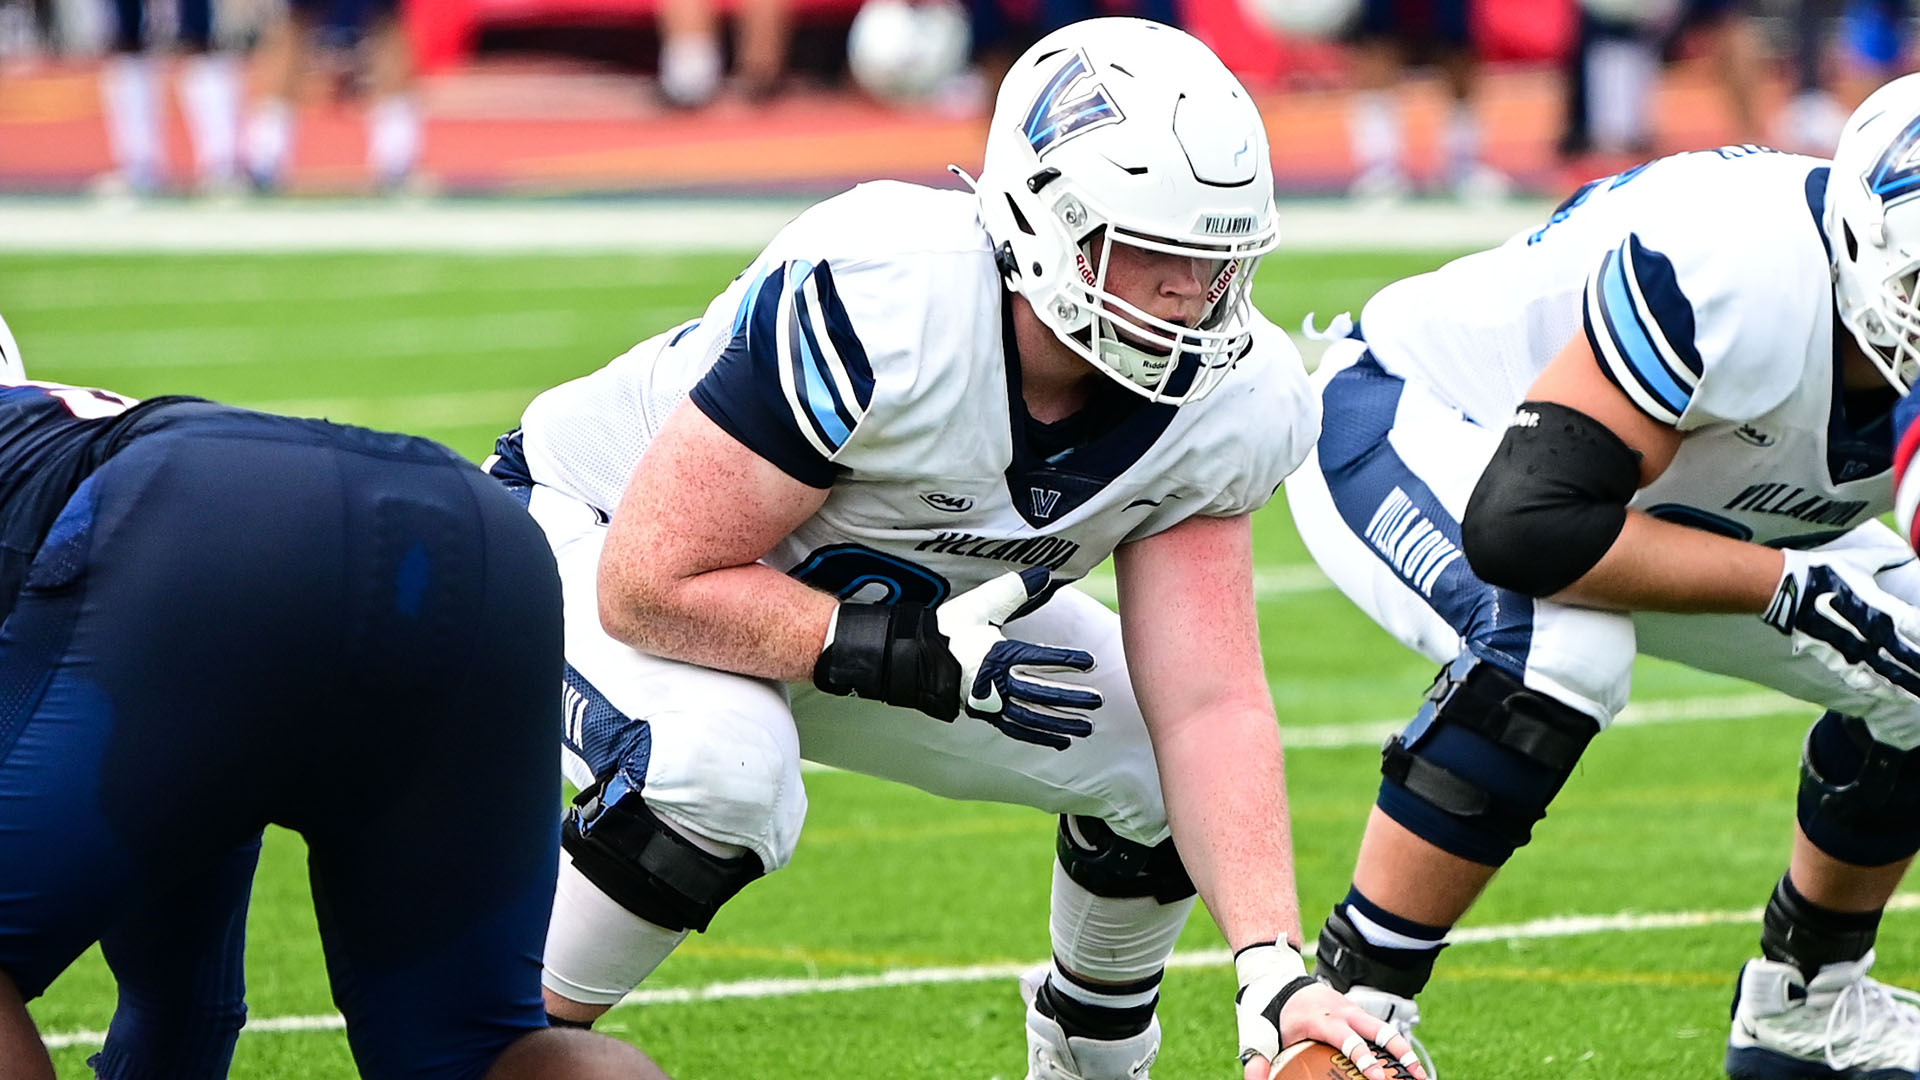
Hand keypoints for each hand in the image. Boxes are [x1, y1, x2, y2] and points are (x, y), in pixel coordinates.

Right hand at [935, 568, 1101, 749]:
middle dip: (1070, 698)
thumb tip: (1044, 573)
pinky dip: (1040, 737)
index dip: (1065, 660)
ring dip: (1060, 723)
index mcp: (995, 655)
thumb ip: (1013, 590)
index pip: (1036, 659)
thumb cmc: (951, 628)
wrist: (917, 657)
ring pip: (1032, 717)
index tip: (1090, 663)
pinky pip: (1017, 730)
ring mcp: (991, 703)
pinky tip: (1062, 741)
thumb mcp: (981, 604)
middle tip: (1097, 701)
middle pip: (1039, 694)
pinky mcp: (987, 714)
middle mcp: (995, 683)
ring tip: (1087, 727)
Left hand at [1235, 943, 1427, 1079]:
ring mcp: (1352, 1010)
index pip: (1349, 1040)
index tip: (1378, 1078)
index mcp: (1321, 1019)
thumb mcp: (1260, 1037)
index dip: (1364, 1060)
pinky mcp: (1356, 1013)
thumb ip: (1258, 1063)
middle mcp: (1343, 1012)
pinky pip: (1379, 1029)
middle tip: (1418, 1077)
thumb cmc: (1270, 1012)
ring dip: (1406, 1051)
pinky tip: (1405, 1066)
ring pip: (1386, 1029)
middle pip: (1380, 1031)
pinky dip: (1395, 1045)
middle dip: (1402, 1054)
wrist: (1277, 979)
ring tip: (1422, 1075)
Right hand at [1767, 544, 1919, 726]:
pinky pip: (1863, 681)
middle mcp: (1873, 636)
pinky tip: (1893, 697)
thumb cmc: (1823, 571)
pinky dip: (1881, 691)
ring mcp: (1855, 651)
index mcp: (1884, 610)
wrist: (1787, 589)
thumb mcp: (1860, 561)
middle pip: (1911, 660)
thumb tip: (1908, 550)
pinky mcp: (1836, 659)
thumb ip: (1887, 557)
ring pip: (1890, 677)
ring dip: (1910, 688)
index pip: (1919, 628)